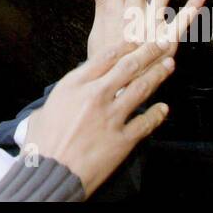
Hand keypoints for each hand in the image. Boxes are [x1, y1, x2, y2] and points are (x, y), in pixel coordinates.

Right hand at [24, 42, 174, 197]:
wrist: (51, 172)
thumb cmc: (43, 142)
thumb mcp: (47, 107)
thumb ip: (66, 92)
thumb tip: (76, 86)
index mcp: (75, 85)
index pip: (106, 56)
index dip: (125, 45)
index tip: (136, 40)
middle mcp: (95, 96)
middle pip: (128, 67)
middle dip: (148, 52)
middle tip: (162, 43)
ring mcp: (111, 117)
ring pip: (141, 90)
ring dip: (158, 75)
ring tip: (169, 65)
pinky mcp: (122, 140)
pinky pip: (146, 123)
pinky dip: (157, 114)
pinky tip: (164, 108)